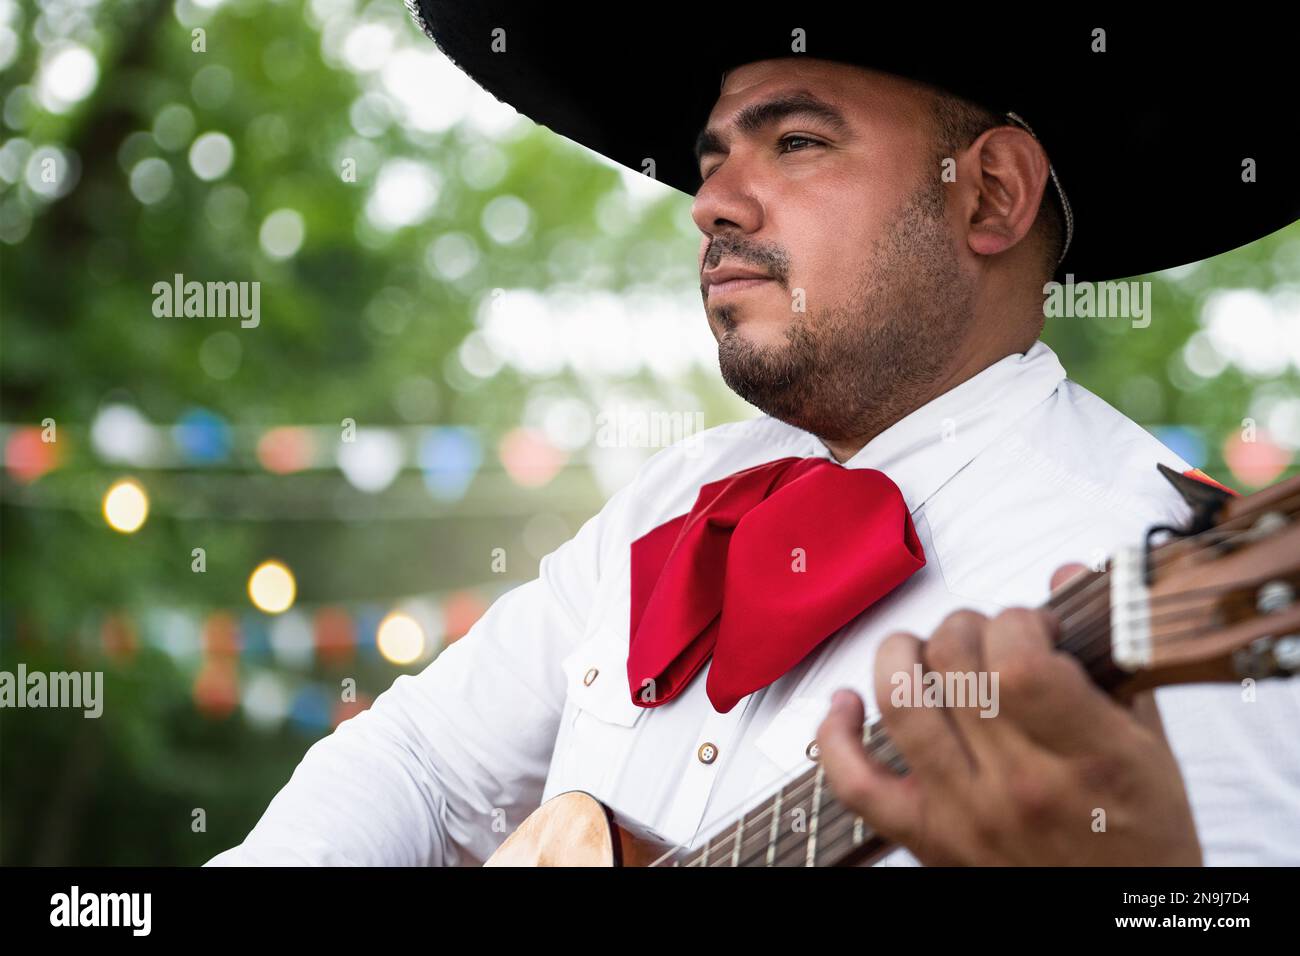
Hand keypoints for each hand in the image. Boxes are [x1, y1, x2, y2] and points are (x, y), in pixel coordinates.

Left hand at [815, 563, 1202, 865]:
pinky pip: (855, 784)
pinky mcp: (925, 838)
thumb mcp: (1150, 748)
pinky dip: (835, 736)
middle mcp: (1018, 786)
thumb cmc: (1140, 836)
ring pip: (901, 705)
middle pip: (955, 665)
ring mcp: (964, 813)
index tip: (1033, 627)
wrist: (1116, 927)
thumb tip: (1063, 576)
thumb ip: (1108, 661)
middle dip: (966, 626)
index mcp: (1087, 758)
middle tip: (986, 636)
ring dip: (900, 655)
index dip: (1018, 621)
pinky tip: (848, 702)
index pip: (1020, 661)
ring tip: (921, 650)